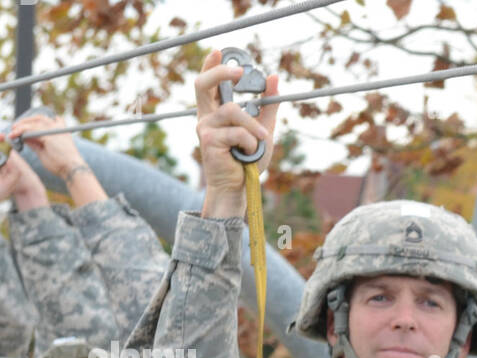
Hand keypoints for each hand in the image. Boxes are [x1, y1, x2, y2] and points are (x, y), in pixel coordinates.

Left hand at [8, 112, 84, 177]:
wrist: (72, 170)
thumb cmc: (61, 164)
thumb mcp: (45, 151)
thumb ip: (35, 143)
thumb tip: (24, 138)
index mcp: (60, 130)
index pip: (45, 121)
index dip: (34, 122)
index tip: (24, 126)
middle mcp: (58, 127)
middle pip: (39, 118)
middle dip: (26, 121)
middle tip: (15, 127)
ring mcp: (53, 129)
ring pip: (33, 123)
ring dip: (21, 125)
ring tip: (12, 131)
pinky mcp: (47, 134)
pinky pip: (30, 129)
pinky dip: (20, 131)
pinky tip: (14, 134)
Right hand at [194, 50, 279, 217]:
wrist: (239, 187)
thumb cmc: (247, 160)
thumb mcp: (262, 128)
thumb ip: (267, 105)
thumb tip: (274, 77)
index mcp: (215, 112)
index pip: (207, 83)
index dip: (210, 65)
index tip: (219, 51)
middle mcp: (206, 117)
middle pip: (203, 84)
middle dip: (221, 73)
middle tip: (240, 73)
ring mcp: (205, 128)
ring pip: (233, 111)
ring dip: (253, 126)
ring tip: (259, 141)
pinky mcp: (209, 141)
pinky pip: (237, 132)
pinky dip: (250, 143)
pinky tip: (248, 154)